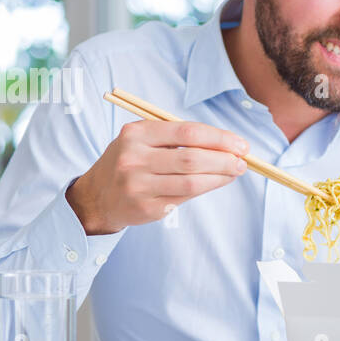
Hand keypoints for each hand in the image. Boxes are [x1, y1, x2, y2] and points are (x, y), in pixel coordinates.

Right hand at [66, 120, 249, 234]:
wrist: (97, 197)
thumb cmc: (129, 162)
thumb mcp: (142, 140)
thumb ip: (176, 138)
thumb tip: (225, 144)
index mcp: (136, 134)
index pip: (187, 132)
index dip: (219, 138)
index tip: (239, 143)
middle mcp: (134, 159)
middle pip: (192, 158)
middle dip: (224, 159)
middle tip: (243, 160)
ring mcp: (138, 186)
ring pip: (191, 182)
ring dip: (220, 177)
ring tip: (234, 172)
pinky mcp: (146, 208)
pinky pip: (184, 199)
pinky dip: (205, 188)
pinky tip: (216, 182)